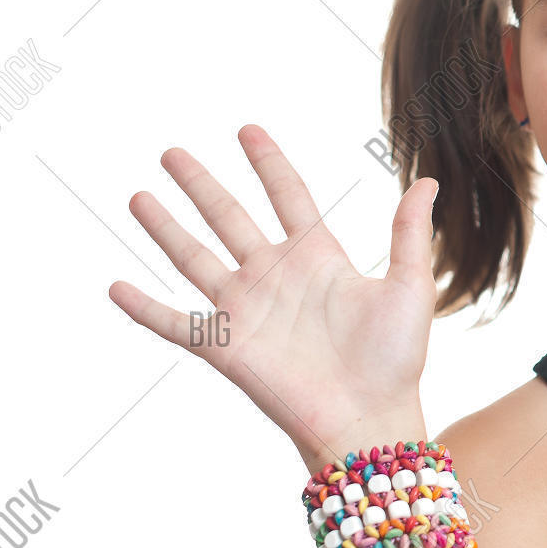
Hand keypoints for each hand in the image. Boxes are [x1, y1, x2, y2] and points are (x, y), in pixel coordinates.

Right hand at [109, 125, 438, 471]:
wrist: (370, 417)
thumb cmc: (396, 359)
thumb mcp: (410, 286)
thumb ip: (408, 234)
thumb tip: (429, 181)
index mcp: (319, 258)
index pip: (287, 196)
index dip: (268, 163)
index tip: (247, 130)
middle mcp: (276, 278)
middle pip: (229, 218)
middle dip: (202, 185)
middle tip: (173, 152)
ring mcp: (247, 310)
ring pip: (194, 258)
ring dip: (165, 228)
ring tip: (139, 196)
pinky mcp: (226, 347)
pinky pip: (176, 324)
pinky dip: (144, 308)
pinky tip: (116, 286)